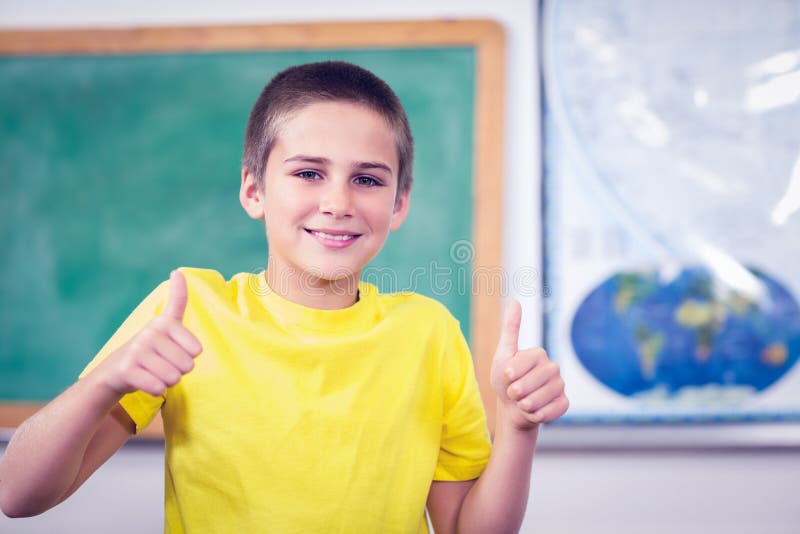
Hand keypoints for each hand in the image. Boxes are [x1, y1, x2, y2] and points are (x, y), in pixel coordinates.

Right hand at [95, 270, 202, 397]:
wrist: (115, 371)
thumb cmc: (150, 349)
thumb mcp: (165, 323)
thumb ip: (177, 300)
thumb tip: (177, 271)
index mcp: (164, 322)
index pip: (197, 349)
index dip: (190, 356)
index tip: (174, 349)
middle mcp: (150, 332)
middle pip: (188, 365)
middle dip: (179, 371)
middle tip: (162, 364)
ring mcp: (137, 350)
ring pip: (174, 377)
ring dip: (168, 381)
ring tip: (154, 372)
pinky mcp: (128, 368)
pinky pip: (158, 387)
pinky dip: (156, 389)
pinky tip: (146, 381)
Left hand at [490, 301, 568, 430]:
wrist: (512, 408)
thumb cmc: (505, 381)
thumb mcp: (503, 354)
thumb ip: (510, 329)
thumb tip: (515, 301)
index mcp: (538, 353)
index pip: (518, 366)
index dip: (508, 376)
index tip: (506, 377)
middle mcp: (553, 367)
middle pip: (528, 384)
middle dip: (514, 392)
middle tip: (514, 393)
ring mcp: (561, 385)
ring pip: (538, 399)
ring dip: (524, 405)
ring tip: (522, 402)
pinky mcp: (564, 403)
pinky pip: (550, 411)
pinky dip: (537, 415)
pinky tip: (534, 411)